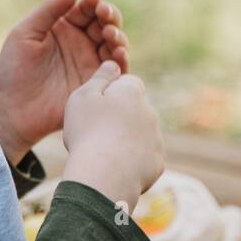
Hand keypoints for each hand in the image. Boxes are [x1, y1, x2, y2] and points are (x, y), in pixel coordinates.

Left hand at [0, 0, 129, 160]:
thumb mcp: (25, 34)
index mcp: (64, 27)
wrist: (12, 110)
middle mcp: (81, 43)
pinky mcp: (96, 84)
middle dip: (110, 15)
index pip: (86, 9)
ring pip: (114, 44)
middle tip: (104, 14)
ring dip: (117, 35)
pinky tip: (118, 53)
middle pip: (105, 23)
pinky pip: (116, 70)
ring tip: (109, 35)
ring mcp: (90, 63)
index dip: (93, 2)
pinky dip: (121, 60)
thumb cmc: (13, 70)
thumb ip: (48, 11)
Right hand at [61, 60, 163, 211]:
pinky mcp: (157, 163)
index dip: (111, 92)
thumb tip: (113, 64)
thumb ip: (99, 78)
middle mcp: (150, 112)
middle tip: (95, 132)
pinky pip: (143, 158)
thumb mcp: (83, 97)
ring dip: (126, 140)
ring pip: (140, 135)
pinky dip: (131, 162)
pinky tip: (114, 169)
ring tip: (102, 154)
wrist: (104, 176)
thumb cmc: (88, 132)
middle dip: (120, 117)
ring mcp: (156, 139)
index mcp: (132, 92)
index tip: (96, 107)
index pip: (128, 83)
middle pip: (134, 110)